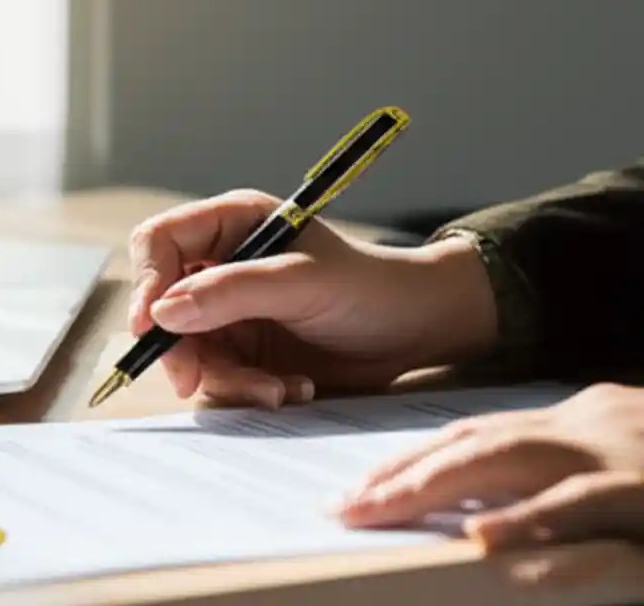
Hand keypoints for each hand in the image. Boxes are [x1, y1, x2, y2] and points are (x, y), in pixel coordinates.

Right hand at [128, 190, 498, 407]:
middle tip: (193, 379)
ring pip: (187, 349)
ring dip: (226, 378)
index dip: (147, 282)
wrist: (416, 330)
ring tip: (278, 388)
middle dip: (179, 347)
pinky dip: (249, 390)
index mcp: (230, 224)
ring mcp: (229, 311)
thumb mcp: (302, 283)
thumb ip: (232, 292)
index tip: (152, 326)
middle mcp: (221, 265)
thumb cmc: (369, 288)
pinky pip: (218, 377)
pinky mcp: (244, 351)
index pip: (159, 243)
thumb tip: (163, 312)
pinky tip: (291, 389)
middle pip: (160, 305)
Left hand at [340, 383, 643, 550]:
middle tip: (342, 505)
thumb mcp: (618, 470)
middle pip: (473, 442)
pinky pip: (582, 505)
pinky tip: (482, 538)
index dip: (410, 461)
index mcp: (572, 421)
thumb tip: (485, 516)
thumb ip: (555, 483)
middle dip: (401, 472)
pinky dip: (528, 520)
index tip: (358, 488)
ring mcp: (613, 457)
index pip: (473, 434)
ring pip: (509, 459)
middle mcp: (584, 427)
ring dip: (435, 484)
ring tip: (374, 509)